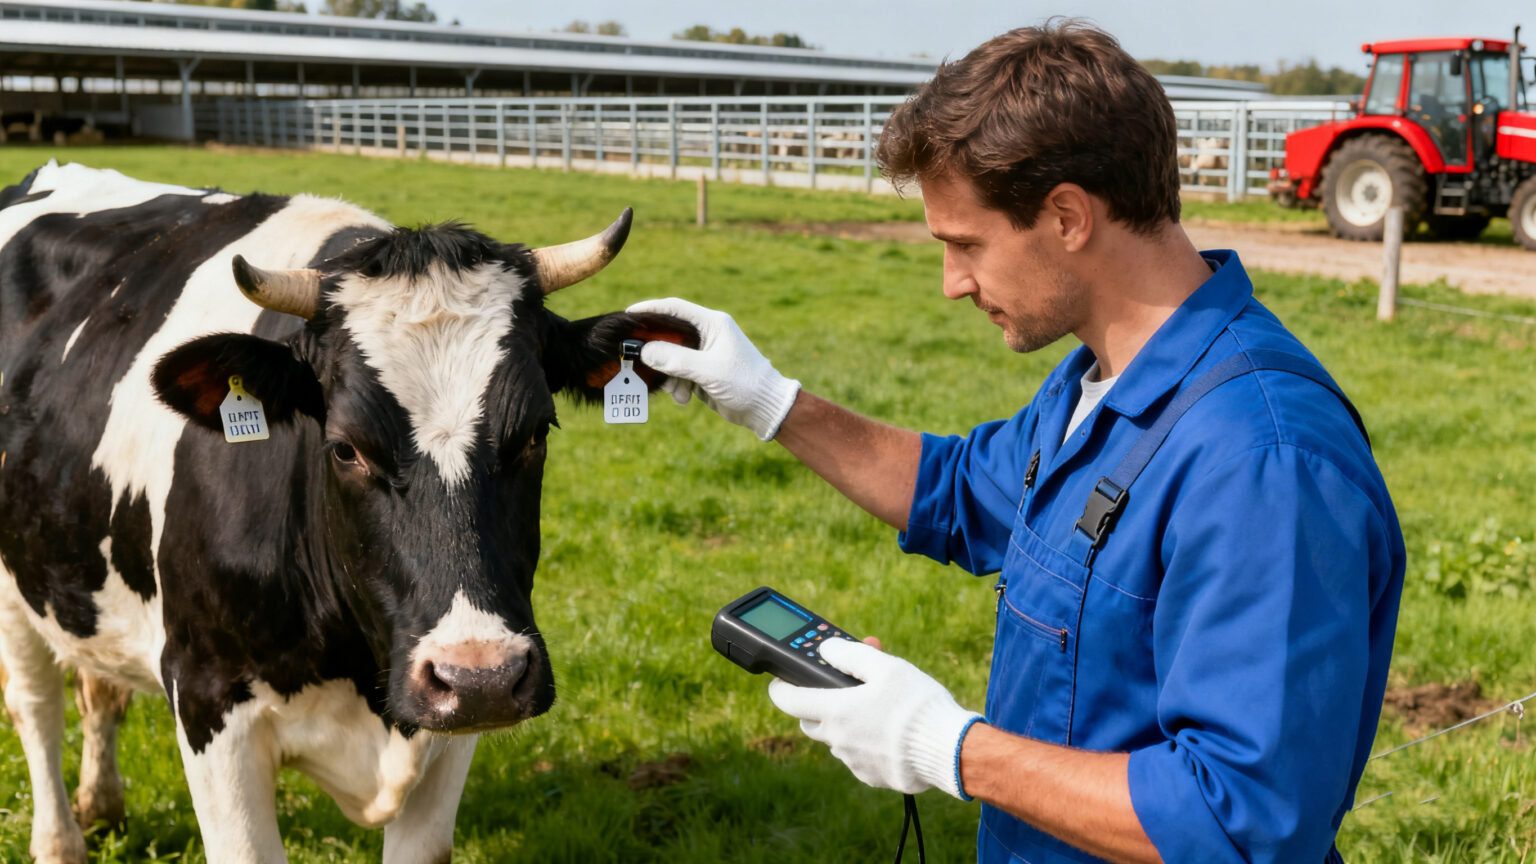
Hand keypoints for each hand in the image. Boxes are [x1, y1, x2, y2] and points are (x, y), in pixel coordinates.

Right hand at [624, 298, 800, 441]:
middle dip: (656, 352)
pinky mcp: (702, 372)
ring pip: (670, 358)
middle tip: (638, 362)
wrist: (765, 408)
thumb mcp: (708, 371)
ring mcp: (704, 354)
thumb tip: (646, 352)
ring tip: (677, 392)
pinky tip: (685, 398)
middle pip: (669, 335)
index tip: (627, 316)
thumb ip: (676, 360)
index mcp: (713, 324)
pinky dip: (677, 386)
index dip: (650, 309)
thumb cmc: (744, 383)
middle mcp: (707, 335)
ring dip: (668, 376)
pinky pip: (678, 374)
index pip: (675, 308)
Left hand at [768, 638, 982, 797]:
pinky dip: (865, 742)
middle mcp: (837, 740)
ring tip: (877, 707)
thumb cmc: (916, 705)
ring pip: (835, 739)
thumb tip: (827, 649)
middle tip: (840, 689)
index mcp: (835, 711)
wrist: (949, 750)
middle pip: (809, 721)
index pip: (786, 701)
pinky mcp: (871, 776)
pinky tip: (890, 731)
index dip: (780, 688)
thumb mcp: (885, 666)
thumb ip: (850, 654)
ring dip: (845, 723)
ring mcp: (853, 761)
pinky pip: (857, 756)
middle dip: (817, 704)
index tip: (781, 681)